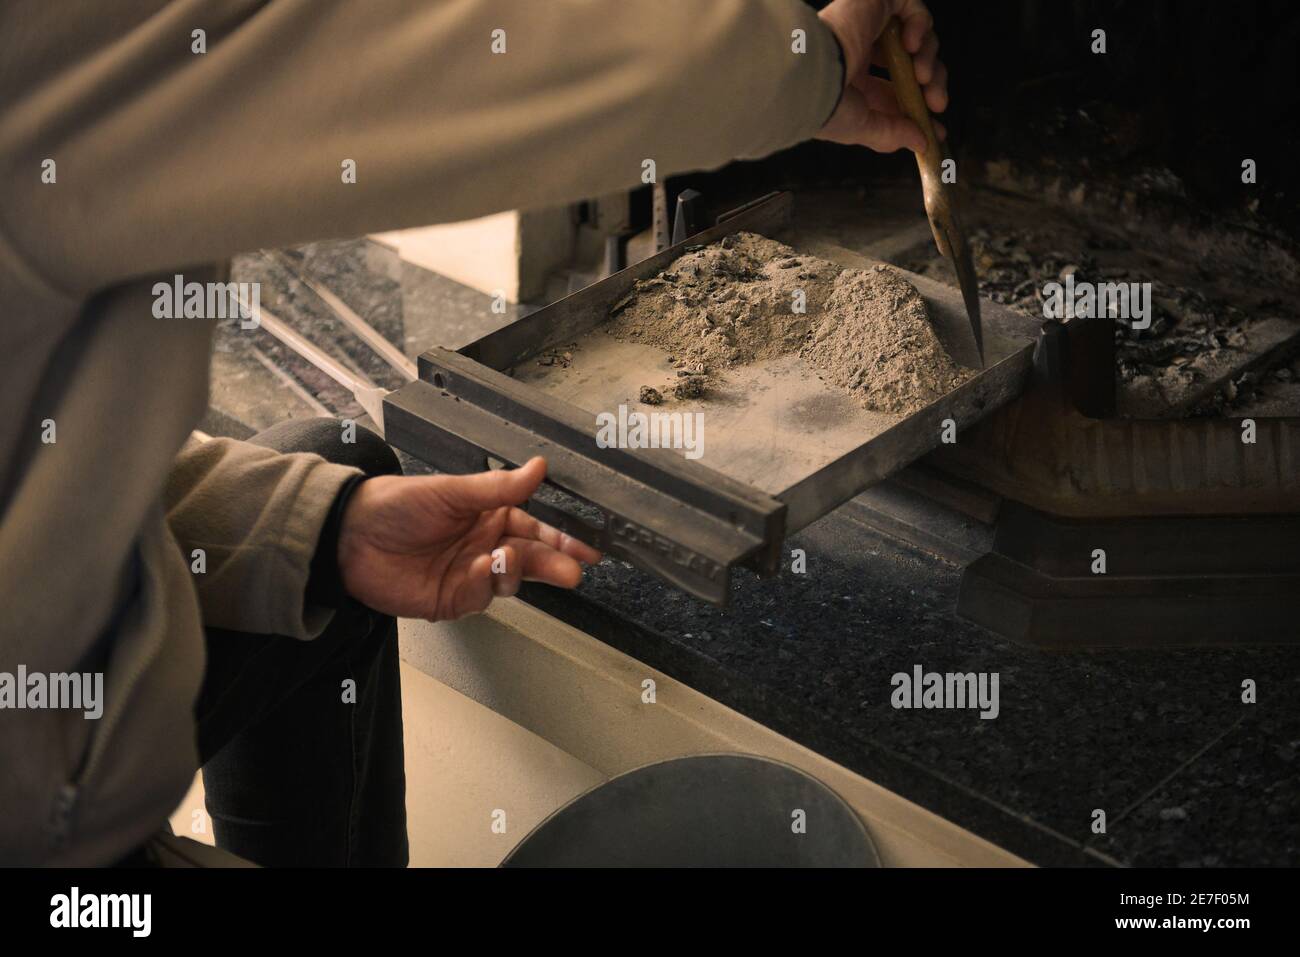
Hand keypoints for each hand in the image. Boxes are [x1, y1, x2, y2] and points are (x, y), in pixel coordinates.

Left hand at [336, 457, 601, 620]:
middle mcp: (486, 545)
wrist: (349, 536)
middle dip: (554, 563)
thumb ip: (499, 486)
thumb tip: (539, 466)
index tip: (587, 545)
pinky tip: (480, 569)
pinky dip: (485, 585)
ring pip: (510, 580)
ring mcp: (470, 574)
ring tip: (510, 559)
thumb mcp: (452, 489)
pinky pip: (480, 597)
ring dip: (516, 572)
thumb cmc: (396, 504)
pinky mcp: (452, 600)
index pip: (536, 527)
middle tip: (572, 568)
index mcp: (491, 514)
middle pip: (531, 558)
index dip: (563, 537)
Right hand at [816, 0, 947, 152]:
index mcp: (852, 80)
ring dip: (929, 59)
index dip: (919, 106)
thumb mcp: (860, 128)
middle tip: (937, 103)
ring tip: (922, 76)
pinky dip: (920, 25)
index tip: (937, 126)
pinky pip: (910, 6)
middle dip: (932, 85)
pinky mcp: (875, 2)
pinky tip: (911, 44)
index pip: (895, 91)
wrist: (811, 71)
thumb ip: (891, 133)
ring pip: (918, 38)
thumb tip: (921, 142)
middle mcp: (861, 50)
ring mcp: (869, 24)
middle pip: (913, 64)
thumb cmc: (824, 103)